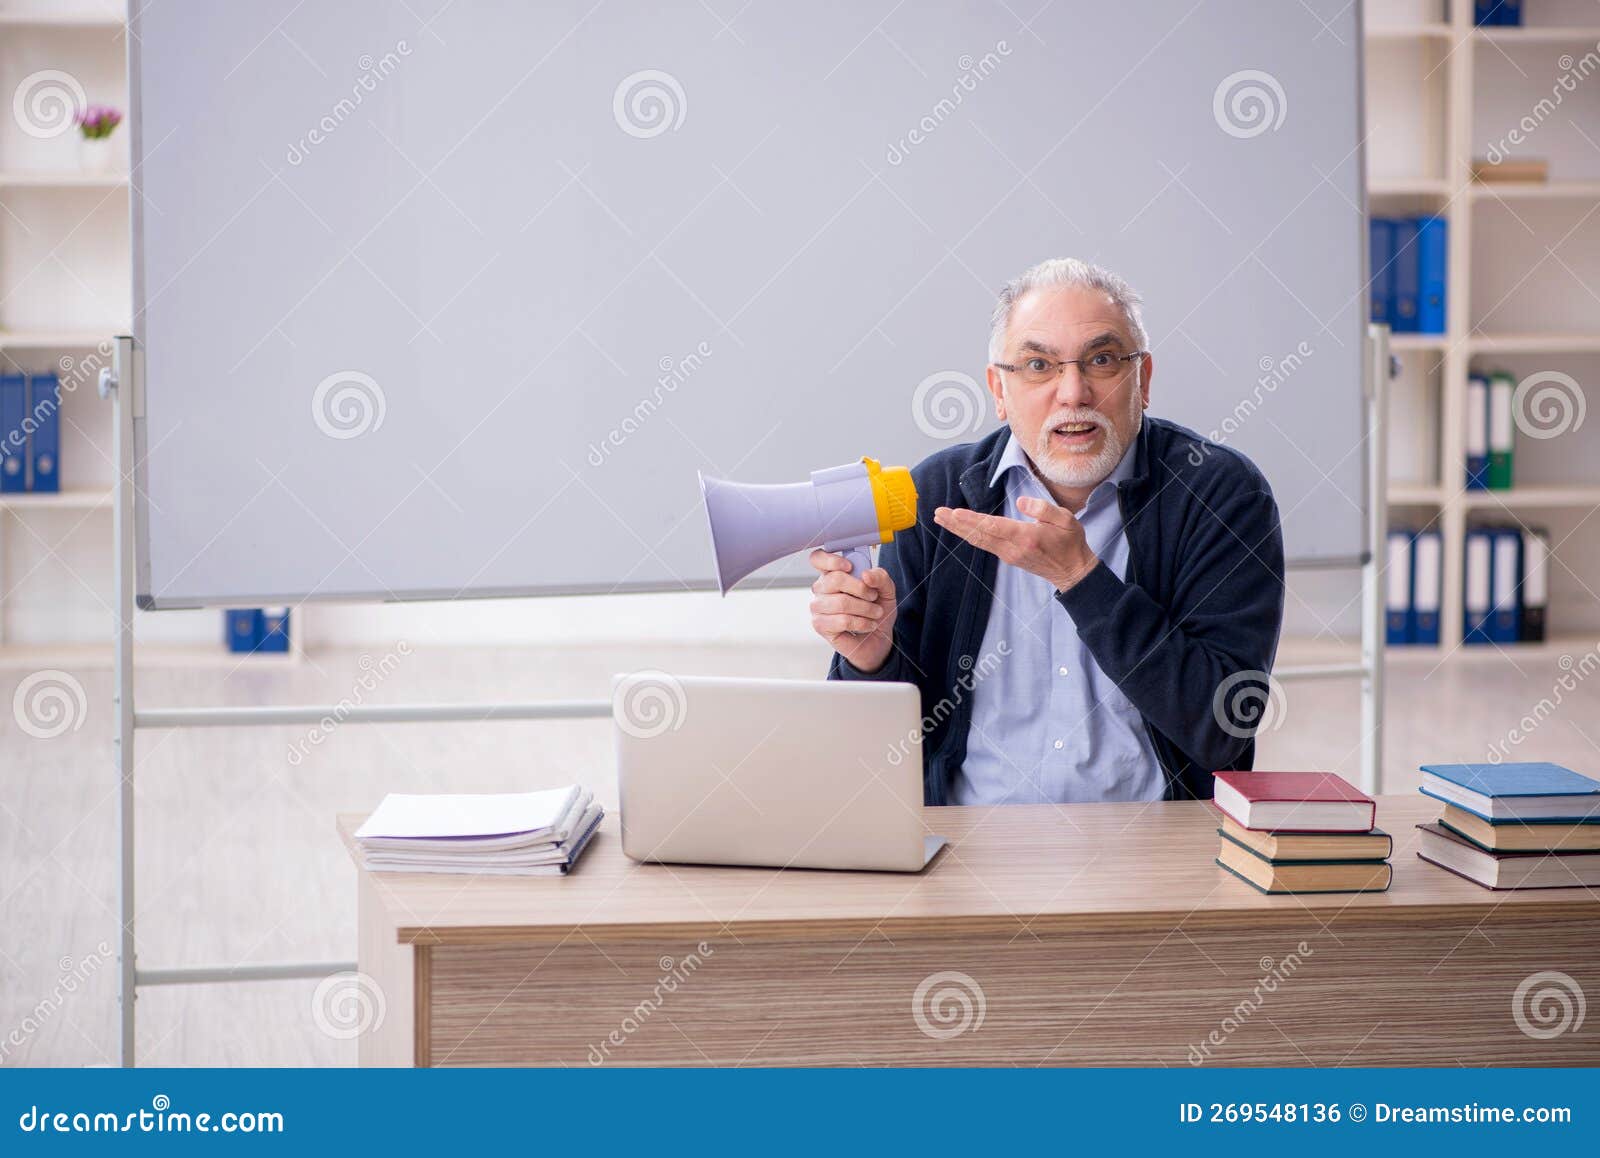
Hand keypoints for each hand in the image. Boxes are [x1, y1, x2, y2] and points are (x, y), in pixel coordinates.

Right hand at [808, 548, 896, 673]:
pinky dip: (861, 623)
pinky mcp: (820, 625)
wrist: (877, 638)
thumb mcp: (886, 590)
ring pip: (841, 602)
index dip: (831, 560)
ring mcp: (818, 607)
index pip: (818, 558)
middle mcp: (821, 588)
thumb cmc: (876, 610)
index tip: (850, 567)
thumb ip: (880, 577)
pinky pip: (842, 620)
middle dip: (861, 588)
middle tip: (873, 597)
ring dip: (865, 609)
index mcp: (832, 573)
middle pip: (834, 579)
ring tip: (875, 614)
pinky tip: (868, 625)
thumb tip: (866, 574)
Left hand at [933, 496, 1098, 591]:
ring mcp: (1008, 554)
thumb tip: (1021, 501)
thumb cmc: (1070, 542)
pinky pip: (984, 544)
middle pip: (979, 534)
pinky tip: (960, 528)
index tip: (954, 513)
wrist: (1072, 571)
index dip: (972, 520)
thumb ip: (1044, 508)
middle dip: (956, 524)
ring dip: (959, 529)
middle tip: (937, 513)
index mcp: (1026, 537)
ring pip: (979, 540)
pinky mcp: (1007, 556)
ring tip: (941, 518)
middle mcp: (1013, 548)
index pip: (993, 527)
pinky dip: (969, 534)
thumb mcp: (1066, 520)